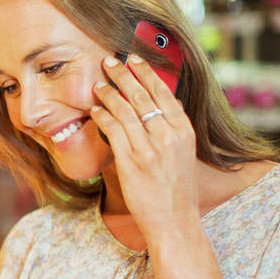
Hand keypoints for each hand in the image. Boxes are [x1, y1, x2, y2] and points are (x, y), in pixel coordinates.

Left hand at [90, 54, 197, 236]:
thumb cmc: (176, 187)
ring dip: (109, 94)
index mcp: (184, 131)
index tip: (134, 58)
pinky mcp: (132, 163)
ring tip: (98, 83)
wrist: (174, 220)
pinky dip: (103, 116)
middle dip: (124, 75)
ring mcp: (150, 149)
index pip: (164, 93)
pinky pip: (114, 131)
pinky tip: (95, 109)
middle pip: (143, 96)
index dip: (147, 73)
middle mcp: (169, 137)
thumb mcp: (184, 152)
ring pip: (126, 111)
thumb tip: (165, 103)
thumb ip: (174, 127)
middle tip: (109, 61)